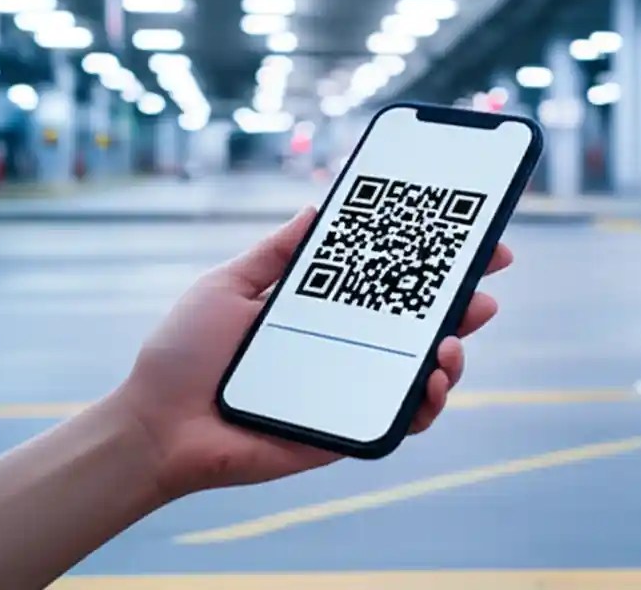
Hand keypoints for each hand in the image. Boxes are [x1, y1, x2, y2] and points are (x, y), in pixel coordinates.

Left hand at [114, 207, 512, 499]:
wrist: (155, 424)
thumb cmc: (182, 354)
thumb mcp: (227, 285)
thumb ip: (274, 253)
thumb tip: (315, 210)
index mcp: (320, 314)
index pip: (386, 285)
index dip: (428, 265)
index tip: (467, 240)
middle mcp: (343, 350)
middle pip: (417, 327)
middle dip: (461, 307)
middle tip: (484, 289)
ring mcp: (349, 391)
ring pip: (422, 375)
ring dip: (453, 356)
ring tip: (453, 342)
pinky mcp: (346, 431)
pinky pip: (401, 421)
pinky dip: (427, 403)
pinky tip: (432, 382)